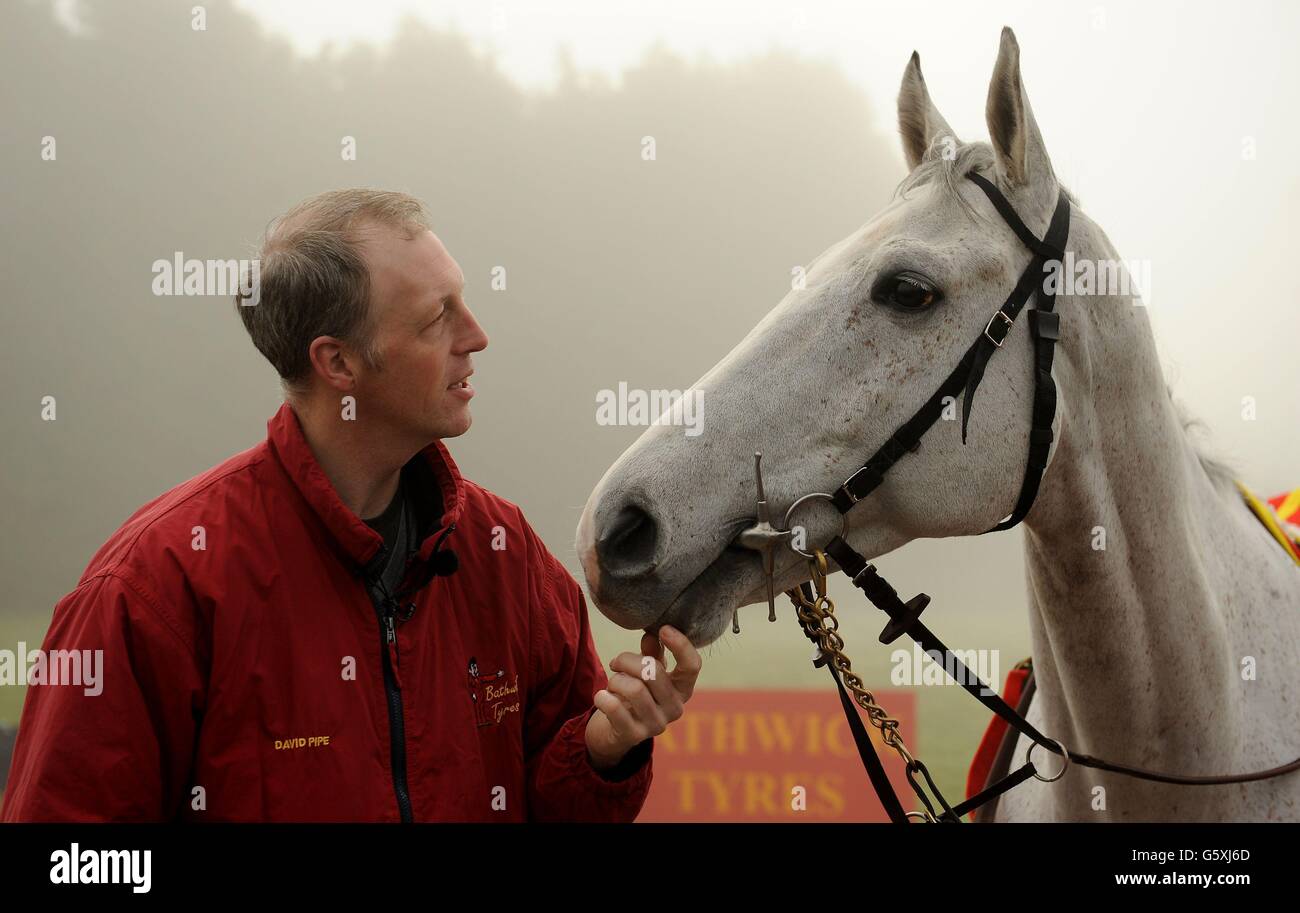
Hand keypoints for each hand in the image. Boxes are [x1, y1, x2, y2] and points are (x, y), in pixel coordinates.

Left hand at [586, 626, 699, 770]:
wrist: (616, 733)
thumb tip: (651, 635)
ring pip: (634, 689)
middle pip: (654, 672)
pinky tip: (602, 697)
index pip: (692, 666)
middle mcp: (675, 708)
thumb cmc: (636, 695)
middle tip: (616, 662)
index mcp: (682, 689)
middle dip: (628, 660)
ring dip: (616, 680)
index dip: (681, 645)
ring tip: (612, 684)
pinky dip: (603, 697)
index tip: (663, 629)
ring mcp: (656, 725)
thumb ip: (652, 654)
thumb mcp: (647, 673)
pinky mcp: (634, 736)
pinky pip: (615, 708)